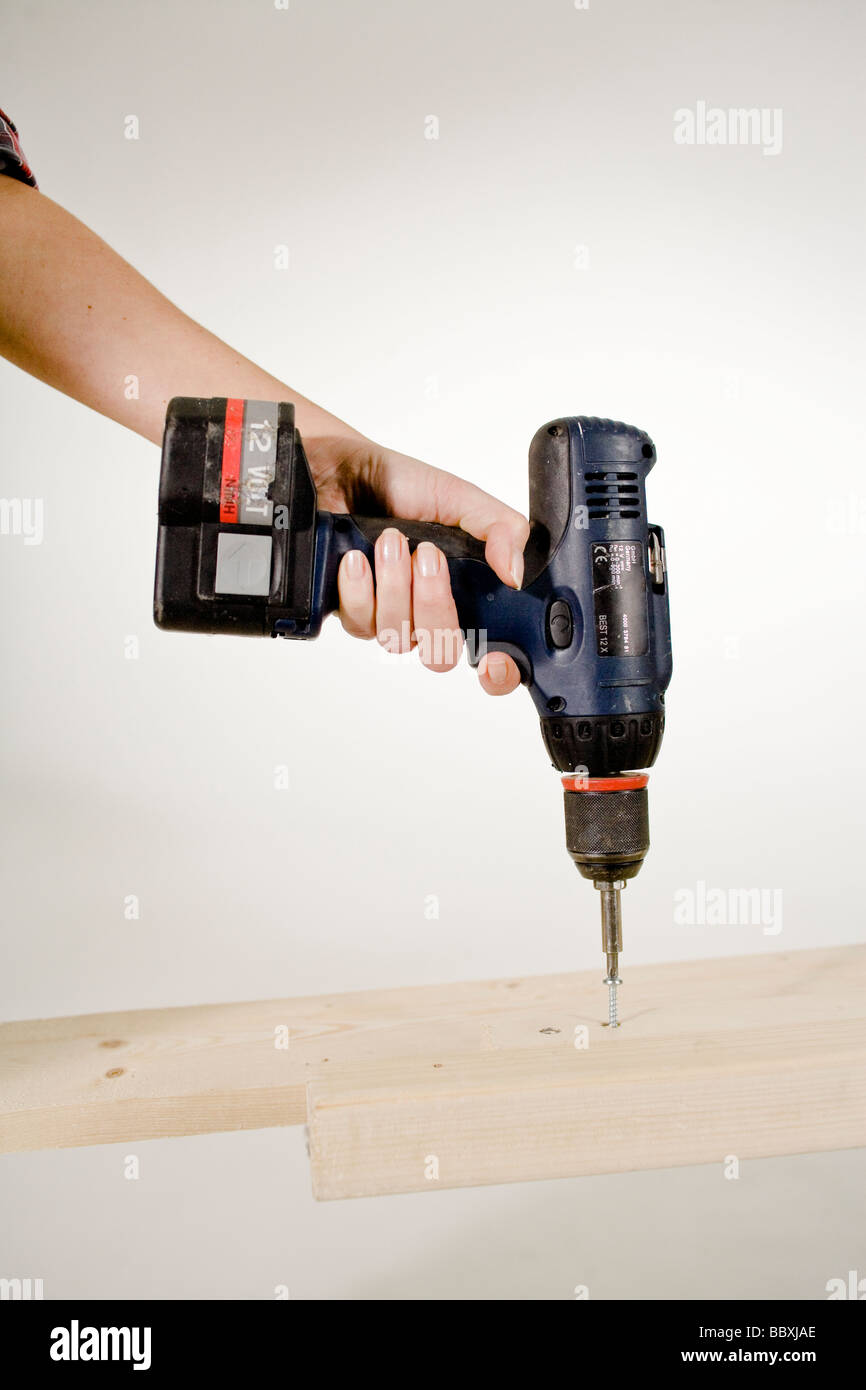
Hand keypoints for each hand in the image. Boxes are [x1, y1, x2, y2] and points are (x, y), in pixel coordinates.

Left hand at [305, 436, 526, 693]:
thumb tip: (515, 573)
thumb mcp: (462, 499)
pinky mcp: (347, 611)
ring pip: (396, 638)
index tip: (495, 663)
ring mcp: (386, 616)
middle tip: (428, 555)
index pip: (490, 655)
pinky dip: (359, 589)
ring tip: (390, 540)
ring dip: (395, 586)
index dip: (499, 673)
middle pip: (440, 655)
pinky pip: (358, 623)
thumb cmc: (402, 485)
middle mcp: (426, 613)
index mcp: (464, 594)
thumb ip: (501, 530)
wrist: (343, 468)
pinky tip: (356, 558)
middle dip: (434, 605)